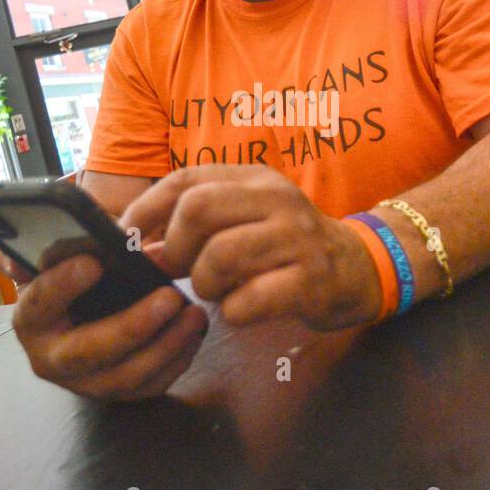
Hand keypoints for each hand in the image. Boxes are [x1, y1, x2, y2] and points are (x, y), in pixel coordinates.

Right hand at [2, 250, 208, 400]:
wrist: (77, 312)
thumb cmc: (73, 275)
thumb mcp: (68, 254)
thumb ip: (79, 241)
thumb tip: (114, 235)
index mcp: (31, 316)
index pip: (41, 301)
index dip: (64, 284)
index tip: (93, 263)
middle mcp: (49, 356)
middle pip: (88, 351)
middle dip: (132, 326)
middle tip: (169, 297)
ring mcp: (81, 382)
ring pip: (124, 376)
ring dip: (166, 346)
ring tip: (194, 314)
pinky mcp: (112, 393)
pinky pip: (147, 387)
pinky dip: (175, 362)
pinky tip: (193, 334)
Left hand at [120, 165, 382, 329]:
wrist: (359, 268)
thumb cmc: (287, 247)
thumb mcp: (247, 217)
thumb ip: (196, 223)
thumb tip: (137, 247)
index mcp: (254, 178)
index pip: (185, 179)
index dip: (147, 210)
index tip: (131, 240)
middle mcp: (276, 199)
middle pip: (197, 210)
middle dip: (176, 248)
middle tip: (182, 271)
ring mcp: (297, 238)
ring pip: (220, 255)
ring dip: (205, 284)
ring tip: (217, 291)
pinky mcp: (311, 281)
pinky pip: (249, 299)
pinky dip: (233, 311)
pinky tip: (241, 309)